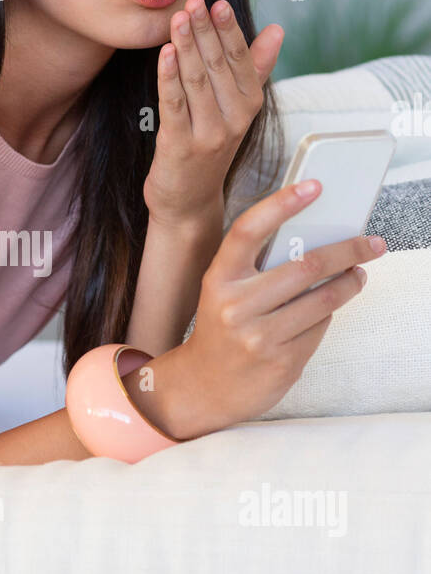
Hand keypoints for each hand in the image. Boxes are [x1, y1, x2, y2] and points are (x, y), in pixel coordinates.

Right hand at [133, 179, 387, 439]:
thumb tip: (314, 239)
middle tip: (371, 243)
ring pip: (324, 299)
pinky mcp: (281, 361)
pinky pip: (320, 328)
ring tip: (358, 274)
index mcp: (218, 279)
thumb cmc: (221, 328)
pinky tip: (324, 311)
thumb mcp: (225, 291)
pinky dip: (328, 315)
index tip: (314, 187)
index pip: (248, 231)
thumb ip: (258, 267)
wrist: (203, 386)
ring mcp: (259, 337)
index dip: (281, 204)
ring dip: (350, 283)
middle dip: (348, 250)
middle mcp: (235, 306)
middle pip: (307, 265)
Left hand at [142, 0, 283, 229]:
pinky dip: (169, 76)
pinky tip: (165, 52)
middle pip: (217, 66)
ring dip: (186, 46)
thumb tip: (277, 30)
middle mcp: (233, 120)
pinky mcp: (179, 146)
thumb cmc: (209, 149)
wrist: (189, 202)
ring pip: (196, 81)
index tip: (218, 3)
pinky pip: (174, 105)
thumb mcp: (237, 110)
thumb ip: (255, 69)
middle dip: (204, 31)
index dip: (228, 31)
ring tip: (178, 18)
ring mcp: (207, 135)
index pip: (240, 60)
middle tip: (193, 1)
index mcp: (248, 106)